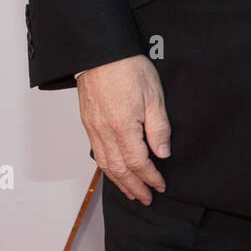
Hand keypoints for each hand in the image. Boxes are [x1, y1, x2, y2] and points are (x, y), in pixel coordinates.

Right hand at [77, 54, 170, 203]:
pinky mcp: (88, 122)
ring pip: (106, 164)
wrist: (101, 52)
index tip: (160, 186)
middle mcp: (104, 132)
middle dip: (134, 187)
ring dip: (120, 181)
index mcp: (123, 127)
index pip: (138, 163)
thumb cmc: (127, 68)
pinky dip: (107, 167)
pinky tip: (115, 170)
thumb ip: (158, 127)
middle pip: (119, 169)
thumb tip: (162, 153)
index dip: (150, 177)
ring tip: (132, 191)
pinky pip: (97, 152)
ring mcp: (93, 128)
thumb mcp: (153, 95)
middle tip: (146, 198)